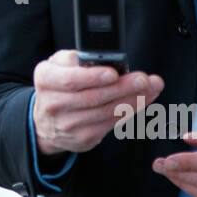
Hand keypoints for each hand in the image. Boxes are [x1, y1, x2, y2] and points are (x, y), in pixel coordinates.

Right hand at [33, 50, 164, 155]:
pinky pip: (111, 124)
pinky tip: (142, 101)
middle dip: (123, 87)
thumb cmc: (58, 86)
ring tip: (151, 88)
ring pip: (106, 112)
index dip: (93, 77)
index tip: (113, 73)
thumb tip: (104, 59)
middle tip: (144, 79)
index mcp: (46, 79)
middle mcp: (53, 104)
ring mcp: (68, 124)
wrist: (46, 122)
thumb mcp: (58, 65)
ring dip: (133, 100)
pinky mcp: (83, 138)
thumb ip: (75, 58)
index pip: (70, 80)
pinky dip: (130, 111)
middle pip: (93, 97)